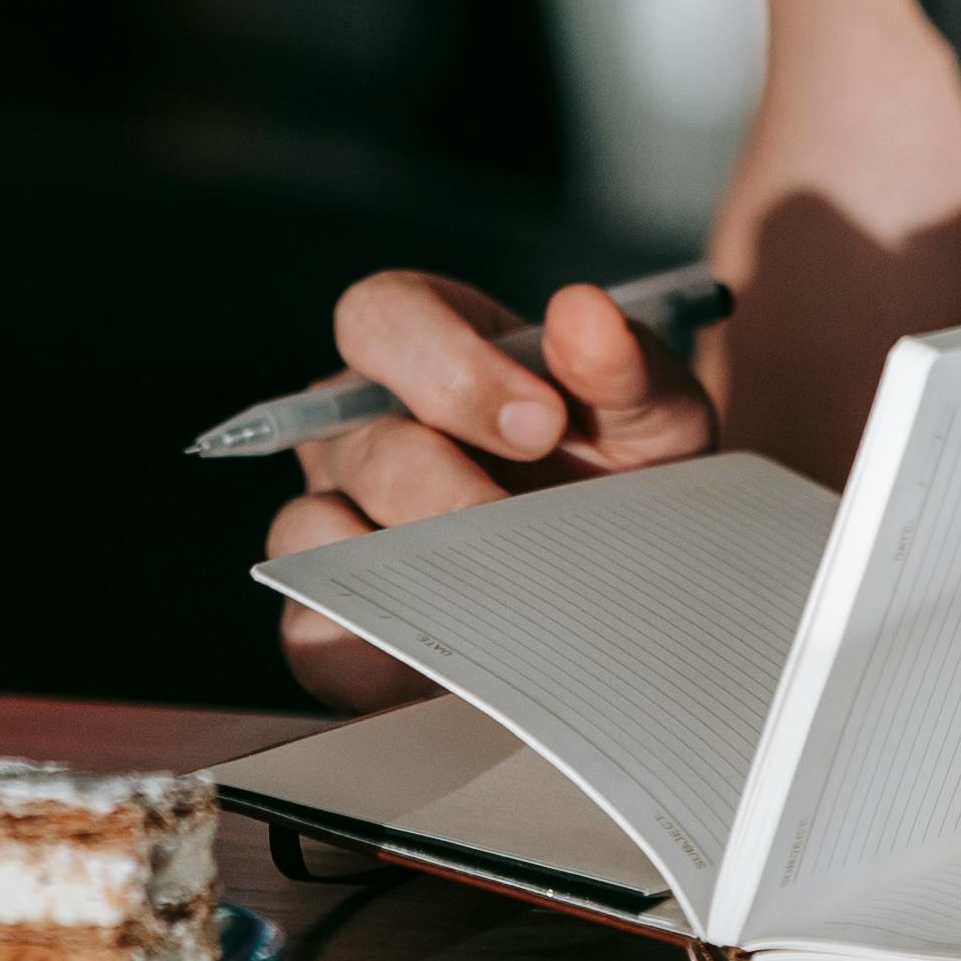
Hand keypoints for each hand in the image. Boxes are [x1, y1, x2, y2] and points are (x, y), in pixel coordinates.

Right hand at [263, 267, 719, 712]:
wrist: (634, 588)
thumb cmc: (620, 474)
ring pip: (317, 531)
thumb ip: (623, 364)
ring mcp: (335, 518)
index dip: (450, 366)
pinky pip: (312, 628)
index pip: (381, 318)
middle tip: (526, 527)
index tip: (544, 422)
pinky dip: (378, 643)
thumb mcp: (648, 415)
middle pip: (361, 440)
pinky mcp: (328, 618)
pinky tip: (459, 647)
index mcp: (426, 347)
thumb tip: (584, 313)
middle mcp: (364, 427)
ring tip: (500, 595)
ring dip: (410, 568)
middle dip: (449, 487)